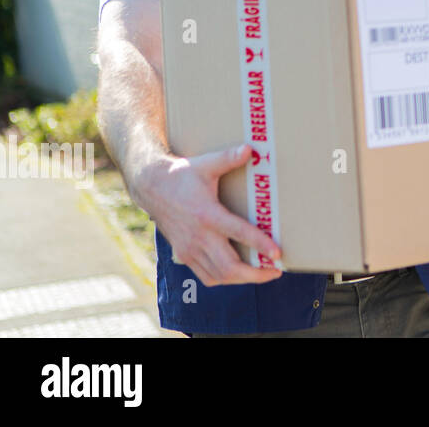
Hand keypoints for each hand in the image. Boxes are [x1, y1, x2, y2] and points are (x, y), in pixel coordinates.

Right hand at [136, 144, 283, 285]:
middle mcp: (198, 237)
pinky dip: (224, 279)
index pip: (238, 233)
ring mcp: (189, 249)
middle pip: (229, 266)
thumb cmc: (182, 175)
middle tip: (276, 272)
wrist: (151, 187)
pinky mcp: (183, 254)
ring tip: (263, 274)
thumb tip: (251, 148)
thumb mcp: (206, 164)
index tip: (277, 254)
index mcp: (207, 214)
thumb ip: (228, 158)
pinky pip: (206, 276)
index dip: (260, 245)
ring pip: (218, 275)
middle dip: (255, 273)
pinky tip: (239, 274)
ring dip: (242, 279)